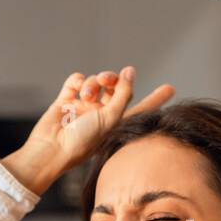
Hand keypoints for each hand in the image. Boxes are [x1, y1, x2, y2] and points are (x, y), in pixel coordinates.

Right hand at [3, 67, 174, 194]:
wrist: (51, 150)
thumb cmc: (82, 142)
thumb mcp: (111, 118)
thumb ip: (123, 93)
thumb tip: (130, 71)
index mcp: (115, 124)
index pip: (140, 109)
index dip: (155, 99)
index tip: (170, 88)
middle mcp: (100, 116)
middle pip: (115, 88)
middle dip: (113, 80)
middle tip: (108, 80)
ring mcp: (82, 109)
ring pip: (94, 83)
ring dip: (93, 83)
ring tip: (87, 93)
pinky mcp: (64, 102)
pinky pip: (75, 82)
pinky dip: (77, 81)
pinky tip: (76, 87)